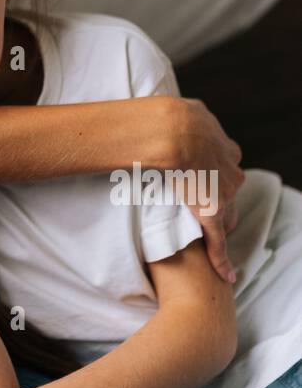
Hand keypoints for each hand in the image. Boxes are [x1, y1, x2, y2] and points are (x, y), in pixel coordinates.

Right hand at [158, 96, 245, 282]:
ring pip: (228, 215)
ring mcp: (224, 193)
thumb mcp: (180, 113)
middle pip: (231, 192)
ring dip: (220, 224)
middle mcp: (230, 170)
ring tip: (209, 238)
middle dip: (221, 199)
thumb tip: (157, 117)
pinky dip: (222, 259)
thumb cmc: (170, 120)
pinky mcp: (213, 214)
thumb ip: (178, 119)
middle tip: (203, 207)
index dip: (216, 176)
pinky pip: (220, 241)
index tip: (204, 180)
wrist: (174, 132)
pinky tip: (226, 274)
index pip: (226, 168)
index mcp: (224, 147)